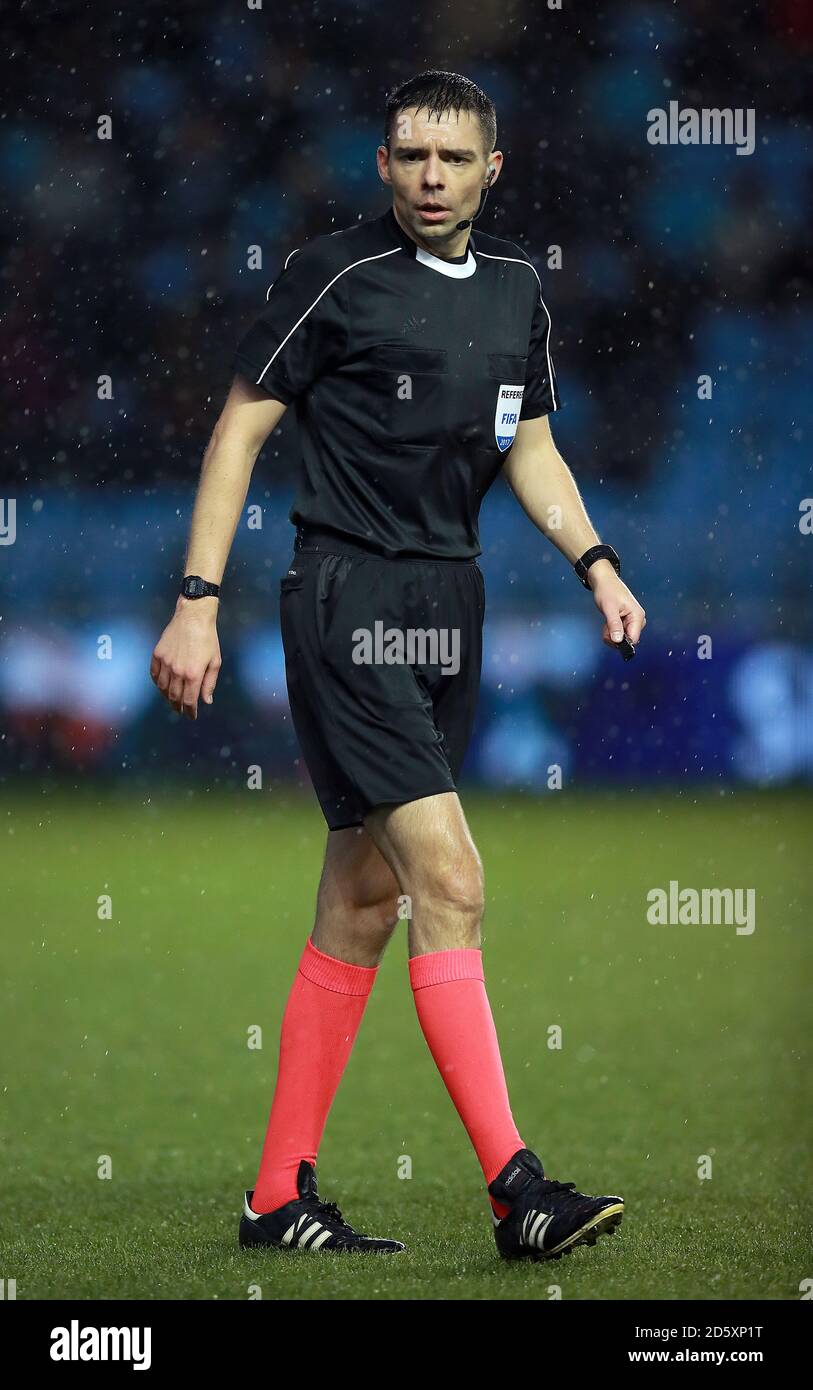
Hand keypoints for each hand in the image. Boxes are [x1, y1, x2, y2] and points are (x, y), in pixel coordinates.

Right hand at [150, 598, 221, 719]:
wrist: (193, 617)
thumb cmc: (208, 639)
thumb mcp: (215, 662)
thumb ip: (209, 683)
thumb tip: (206, 701)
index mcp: (193, 674)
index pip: (189, 700)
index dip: (190, 711)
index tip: (191, 716)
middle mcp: (177, 671)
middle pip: (174, 697)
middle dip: (178, 707)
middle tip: (181, 711)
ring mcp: (165, 663)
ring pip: (162, 688)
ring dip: (167, 697)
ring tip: (172, 700)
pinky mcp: (157, 654)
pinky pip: (153, 674)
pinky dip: (157, 683)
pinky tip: (162, 686)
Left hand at [588, 560, 646, 650]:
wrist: (603, 581)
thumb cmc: (607, 590)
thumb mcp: (609, 609)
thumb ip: (614, 625)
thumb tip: (618, 640)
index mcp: (637, 616)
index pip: (633, 638)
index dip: (621, 642)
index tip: (610, 637)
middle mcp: (637, 619)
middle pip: (628, 639)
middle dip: (615, 637)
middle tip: (606, 627)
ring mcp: (632, 620)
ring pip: (622, 637)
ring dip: (611, 634)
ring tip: (606, 622)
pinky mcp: (626, 621)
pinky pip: (619, 632)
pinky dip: (611, 630)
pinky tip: (607, 622)